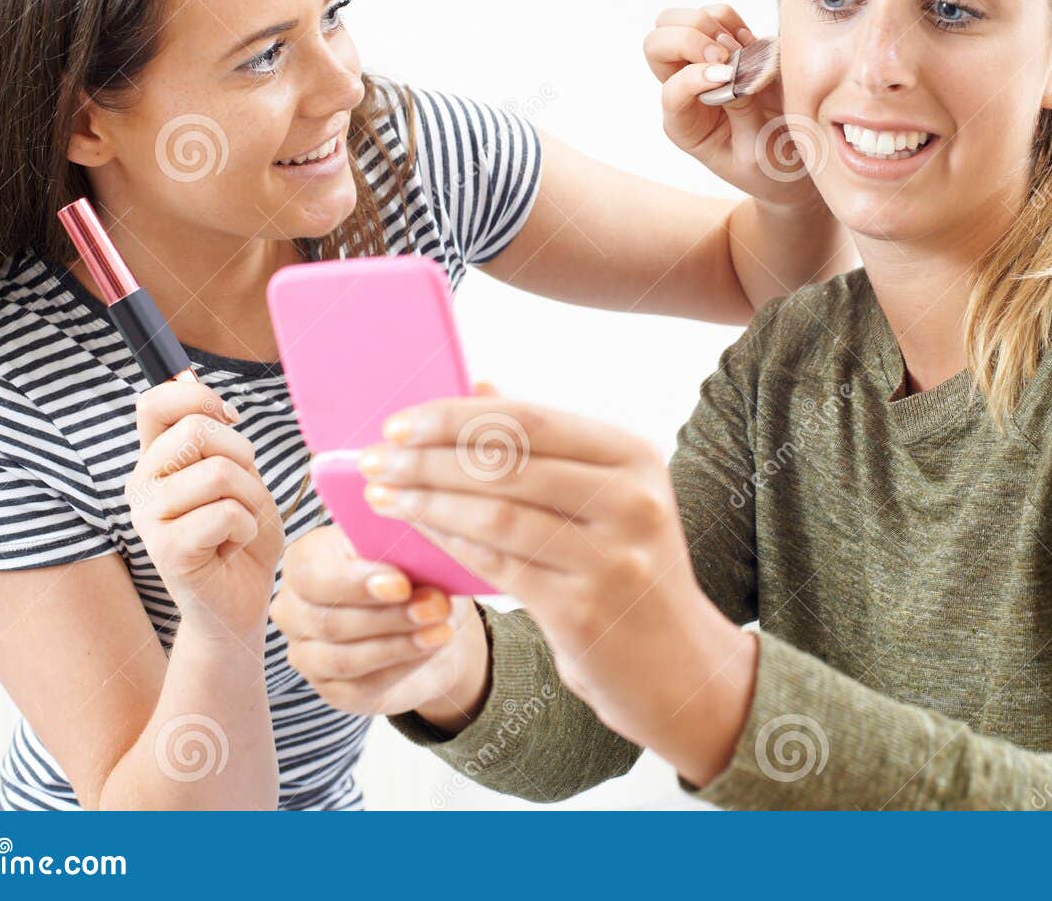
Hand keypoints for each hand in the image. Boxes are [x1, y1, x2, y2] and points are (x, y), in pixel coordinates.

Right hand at [126, 380, 283, 642]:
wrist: (240, 601)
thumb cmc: (241, 533)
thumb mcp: (238, 474)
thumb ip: (219, 438)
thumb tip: (207, 395)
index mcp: (156, 458)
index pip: (155, 401)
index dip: (198, 398)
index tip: (229, 421)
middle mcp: (142, 483)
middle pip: (197, 431)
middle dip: (242, 457)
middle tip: (242, 494)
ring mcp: (148, 517)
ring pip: (219, 473)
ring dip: (250, 500)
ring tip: (238, 525)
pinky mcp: (166, 550)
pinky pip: (226, 514)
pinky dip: (247, 530)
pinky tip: (232, 548)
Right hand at [271, 523, 488, 727]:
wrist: (428, 620)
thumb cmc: (411, 571)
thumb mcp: (412, 549)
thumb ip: (407, 548)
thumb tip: (418, 557)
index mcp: (305, 560)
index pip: (312, 575)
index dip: (357, 583)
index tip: (403, 585)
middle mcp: (293, 608)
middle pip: (329, 621)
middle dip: (389, 616)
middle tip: (436, 607)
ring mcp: (306, 653)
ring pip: (344, 659)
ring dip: (399, 645)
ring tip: (441, 631)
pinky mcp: (330, 689)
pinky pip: (362, 686)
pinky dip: (402, 667)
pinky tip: (429, 649)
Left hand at [358, 390, 755, 781]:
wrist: (675, 664)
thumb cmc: (626, 565)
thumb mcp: (606, 494)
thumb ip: (545, 444)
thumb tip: (476, 387)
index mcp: (635, 456)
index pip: (530, 420)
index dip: (456, 417)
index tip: (401, 421)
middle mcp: (631, 501)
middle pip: (507, 464)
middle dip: (428, 458)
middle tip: (375, 458)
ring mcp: (609, 558)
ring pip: (495, 515)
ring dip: (427, 502)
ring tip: (382, 495)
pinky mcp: (581, 610)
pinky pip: (496, 566)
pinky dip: (448, 544)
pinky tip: (417, 534)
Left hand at [645, 4, 824, 212]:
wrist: (791, 165)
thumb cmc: (770, 168)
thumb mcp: (756, 150)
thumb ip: (742, 110)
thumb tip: (734, 69)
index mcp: (684, 125)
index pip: (672, 90)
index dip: (696, 76)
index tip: (729, 77)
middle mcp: (685, 93)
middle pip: (657, 46)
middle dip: (688, 39)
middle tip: (726, 54)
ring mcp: (701, 68)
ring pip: (676, 22)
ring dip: (708, 25)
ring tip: (740, 49)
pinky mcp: (726, 51)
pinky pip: (715, 16)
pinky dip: (729, 20)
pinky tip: (750, 42)